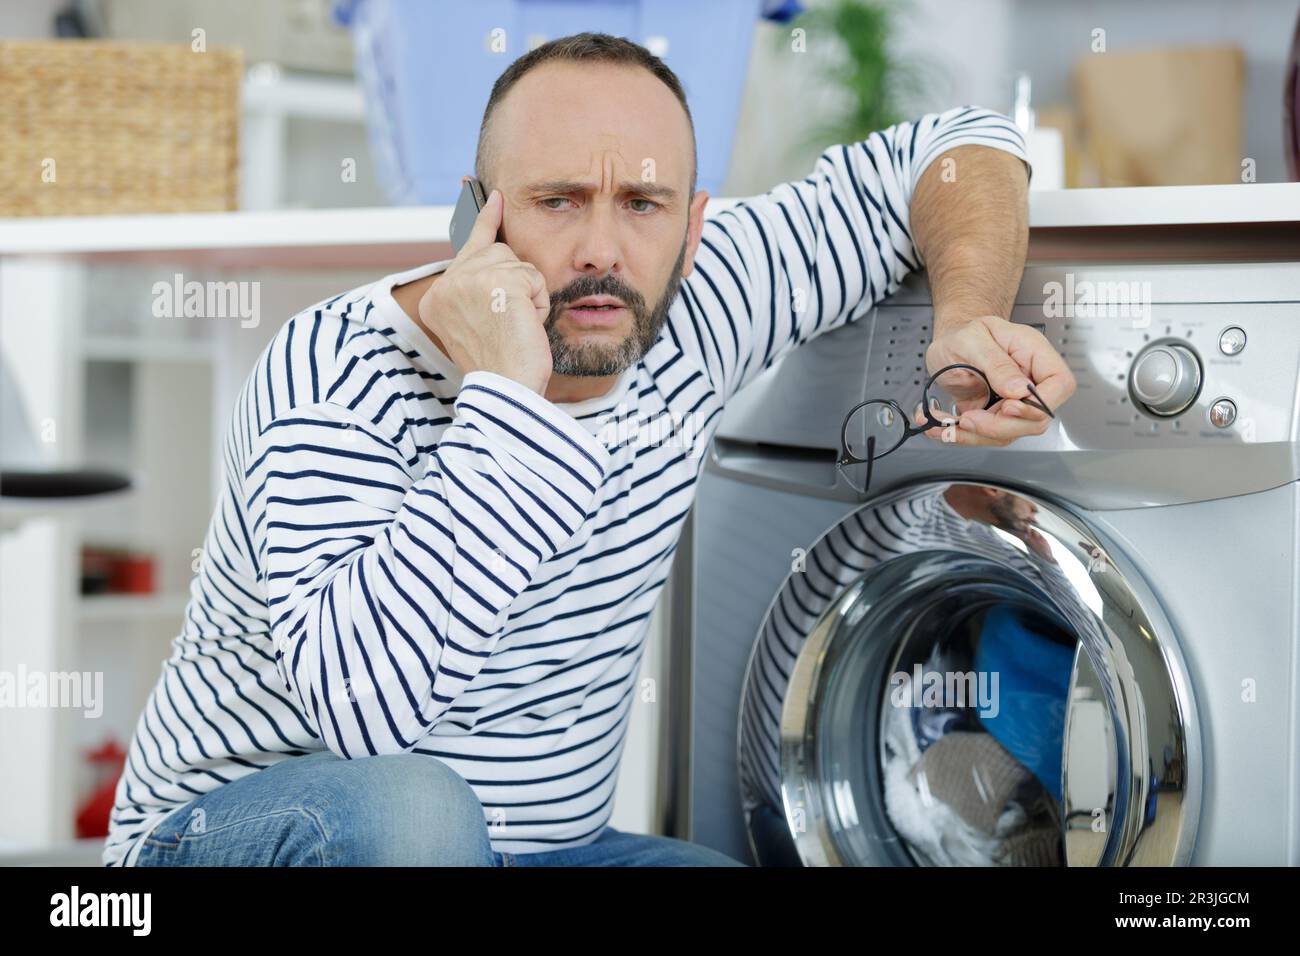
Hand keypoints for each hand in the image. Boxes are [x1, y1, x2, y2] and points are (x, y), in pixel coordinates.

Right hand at [419, 188, 552, 395]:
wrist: (507, 389)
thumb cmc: (501, 363)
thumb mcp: (480, 320)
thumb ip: (479, 285)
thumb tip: (492, 241)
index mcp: (436, 296)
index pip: (468, 246)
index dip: (485, 220)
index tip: (487, 189)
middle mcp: (446, 284)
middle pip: (499, 252)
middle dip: (516, 284)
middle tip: (510, 322)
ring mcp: (469, 280)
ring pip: (518, 263)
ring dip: (528, 295)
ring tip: (515, 326)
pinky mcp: (497, 281)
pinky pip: (534, 277)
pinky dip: (538, 302)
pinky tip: (524, 324)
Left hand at [913, 314, 1075, 445]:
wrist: (948, 344)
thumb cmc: (963, 333)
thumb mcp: (973, 339)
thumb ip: (996, 363)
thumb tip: (1019, 389)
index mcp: (1033, 353)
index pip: (1060, 384)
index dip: (1039, 403)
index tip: (1008, 406)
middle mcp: (1028, 380)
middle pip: (1036, 419)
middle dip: (1000, 426)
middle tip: (970, 418)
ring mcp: (1013, 401)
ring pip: (1011, 433)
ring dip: (977, 435)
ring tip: (950, 423)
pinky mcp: (995, 415)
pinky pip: (988, 435)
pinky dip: (963, 436)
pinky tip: (944, 428)